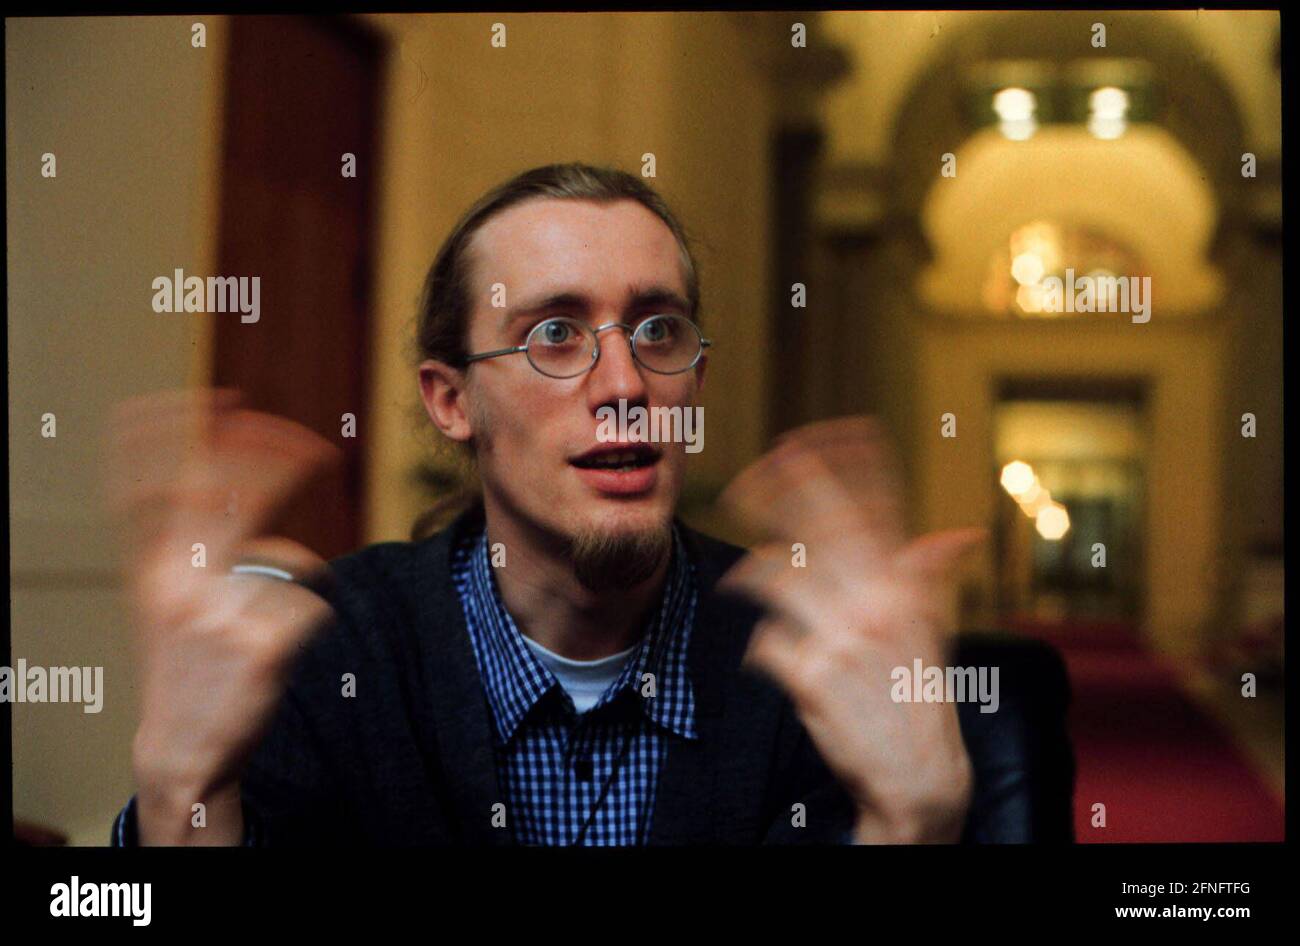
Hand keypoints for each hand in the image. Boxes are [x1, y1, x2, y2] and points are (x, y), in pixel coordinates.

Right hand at [104, 389, 340, 840]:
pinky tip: (283, 649)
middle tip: (318, 451)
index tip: (226, 397)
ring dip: (298, 582)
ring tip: (273, 621)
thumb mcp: (165, 601)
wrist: (182, 749)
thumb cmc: (182, 668)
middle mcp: (177, 581)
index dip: (183, 429)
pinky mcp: (260, 643)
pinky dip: (311, 620)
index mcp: (149, 566)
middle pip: (234, 489)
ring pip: (289, 558)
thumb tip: (242, 485)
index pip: (150, 478)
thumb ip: (191, 544)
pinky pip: (313, 603)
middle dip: (281, 455)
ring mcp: (218, 611)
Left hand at [717, 417, 983, 842]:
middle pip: (818, 527)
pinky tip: (768, 653)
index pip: (872, 507)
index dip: (838, 466)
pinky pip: (767, 643)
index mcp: (909, 587)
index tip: (804, 439)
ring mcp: (845, 640)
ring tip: (736, 580)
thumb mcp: (935, 631)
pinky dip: (763, 646)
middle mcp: (880, 604)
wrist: (920, 778)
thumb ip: (932, 576)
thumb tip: (960, 534)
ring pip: (780, 578)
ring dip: (750, 574)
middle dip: (775, 492)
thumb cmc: (921, 696)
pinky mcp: (813, 679)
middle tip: (743, 479)